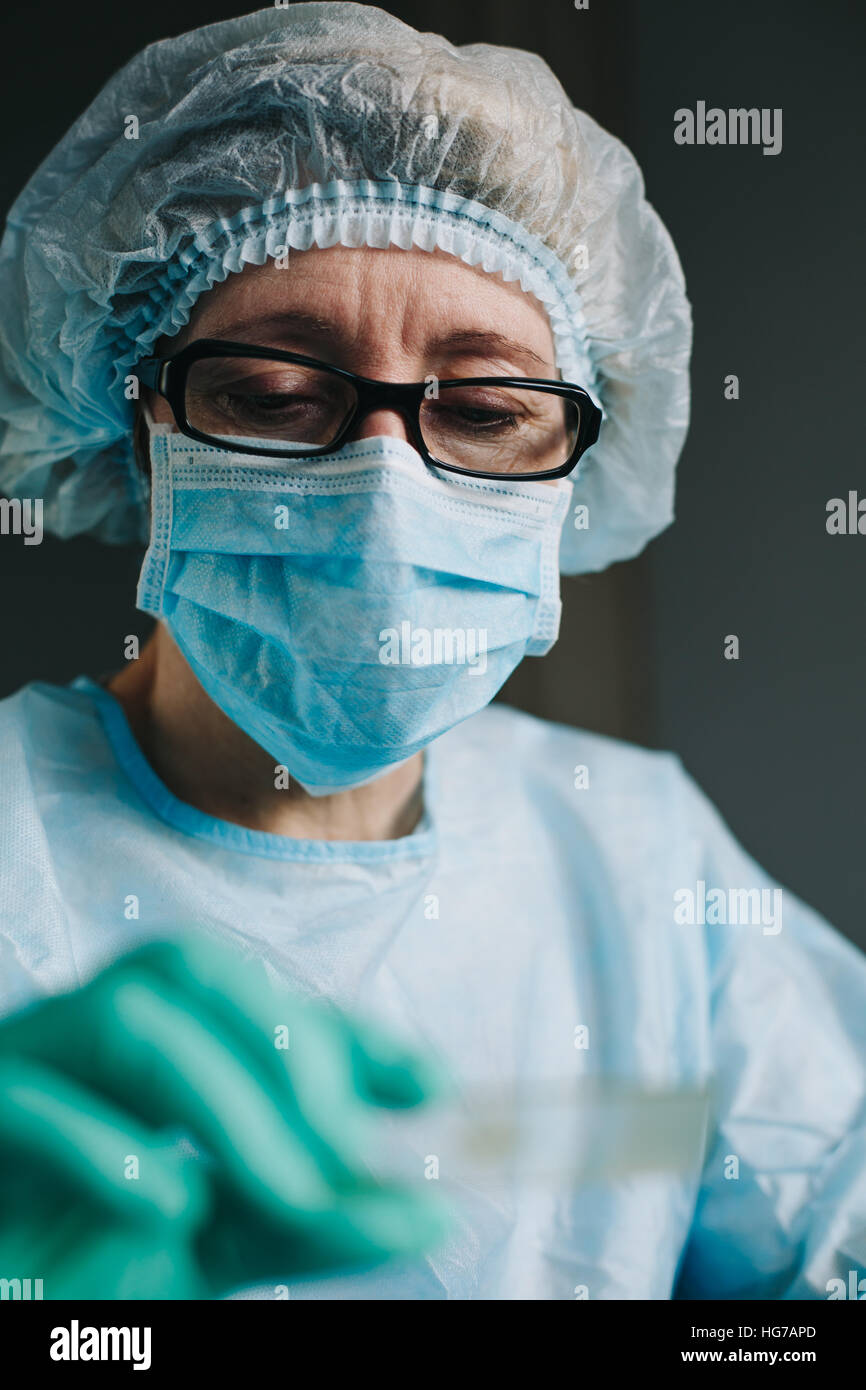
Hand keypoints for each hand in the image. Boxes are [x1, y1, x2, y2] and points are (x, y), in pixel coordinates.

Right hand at [0, 936, 449, 1297]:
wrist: (2, 1307)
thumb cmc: (88, 1273)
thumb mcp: (218, 1246)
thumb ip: (308, 1220)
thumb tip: (429, 1207)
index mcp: (143, 1043)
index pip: (252, 993)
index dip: (343, 1027)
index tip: (430, 1084)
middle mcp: (81, 1034)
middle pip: (188, 967)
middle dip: (288, 1048)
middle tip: (352, 1154)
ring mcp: (21, 1067)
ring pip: (126, 1020)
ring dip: (228, 1105)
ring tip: (286, 1192)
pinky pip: (28, 1102)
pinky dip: (110, 1148)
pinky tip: (169, 1208)